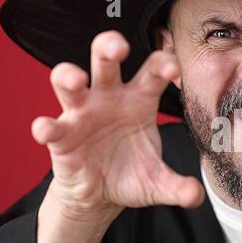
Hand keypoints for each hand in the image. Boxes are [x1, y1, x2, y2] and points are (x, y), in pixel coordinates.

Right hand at [31, 30, 203, 222]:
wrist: (99, 196)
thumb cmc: (130, 174)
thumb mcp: (157, 183)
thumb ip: (178, 187)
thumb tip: (196, 196)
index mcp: (139, 101)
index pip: (152, 72)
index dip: (162, 65)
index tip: (172, 69)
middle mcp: (109, 98)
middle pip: (106, 60)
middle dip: (109, 46)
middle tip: (117, 46)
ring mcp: (81, 113)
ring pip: (69, 81)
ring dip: (69, 75)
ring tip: (77, 79)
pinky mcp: (61, 135)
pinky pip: (50, 125)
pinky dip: (45, 126)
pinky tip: (46, 130)